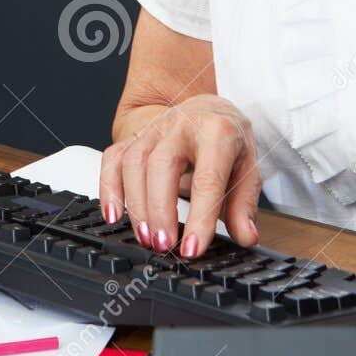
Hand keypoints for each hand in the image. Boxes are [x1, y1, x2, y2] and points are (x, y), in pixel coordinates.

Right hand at [98, 94, 261, 258]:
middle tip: (164, 245)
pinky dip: (108, 188)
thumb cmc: (225, 139)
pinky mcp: (133, 137)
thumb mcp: (246, 166)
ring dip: (135, 205)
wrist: (206, 108)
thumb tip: (246, 236)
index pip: (207, 178)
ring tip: (145, 238)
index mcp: (217, 132)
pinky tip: (113, 215)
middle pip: (161, 165)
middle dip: (160, 210)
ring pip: (134, 163)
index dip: (200, 216)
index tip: (193, 248)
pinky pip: (112, 159)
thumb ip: (244, 204)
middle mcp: (182, 126)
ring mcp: (154, 130)